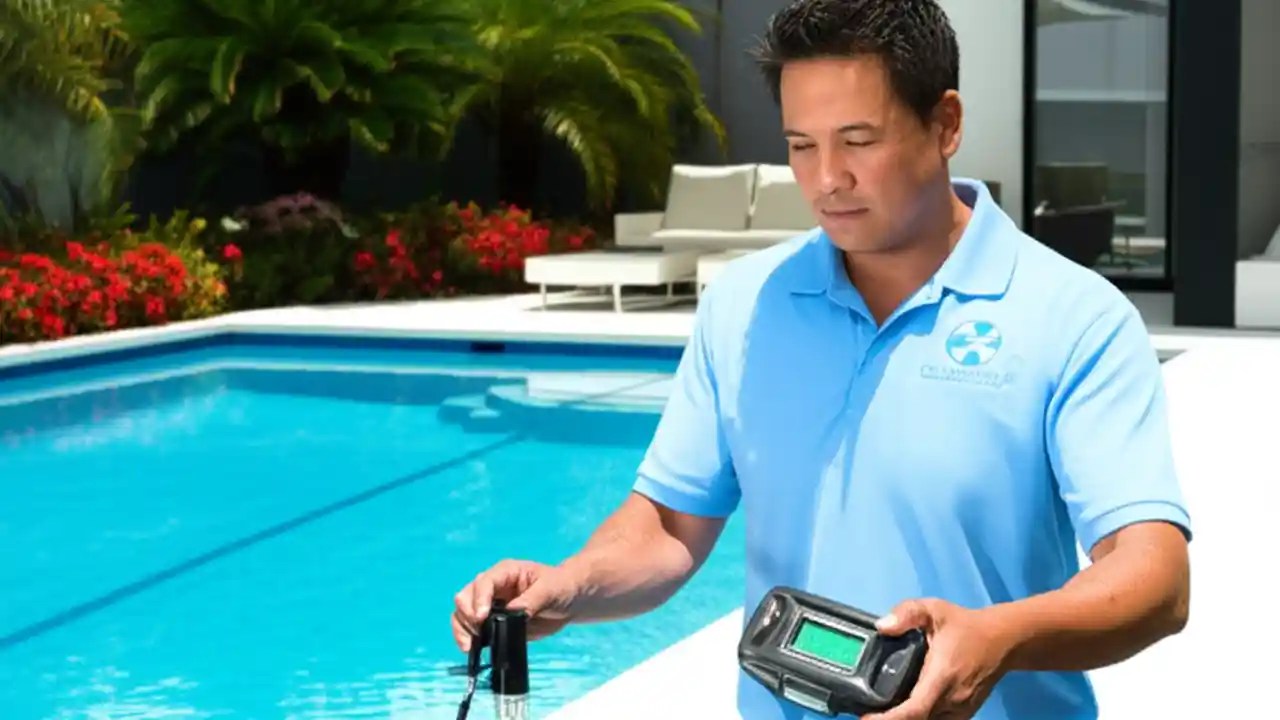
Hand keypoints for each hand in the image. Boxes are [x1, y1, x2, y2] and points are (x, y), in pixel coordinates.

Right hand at [451, 559, 580, 650]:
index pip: (484, 582)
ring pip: (463, 613)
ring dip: (462, 629)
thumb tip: (513, 612)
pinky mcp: (492, 623)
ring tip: (470, 646)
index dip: (479, 599)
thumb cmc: (561, 587)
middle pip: (466, 597)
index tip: (481, 618)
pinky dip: (467, 638)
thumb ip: (532, 600)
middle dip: (467, 616)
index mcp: (505, 573)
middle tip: (477, 634)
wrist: (570, 601)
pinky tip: (472, 650)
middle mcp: (492, 587)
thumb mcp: (550, 590)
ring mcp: (489, 605)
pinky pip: (472, 629)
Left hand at [861, 599, 1011, 719]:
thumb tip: (882, 627)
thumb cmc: (964, 625)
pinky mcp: (963, 715)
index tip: (866, 718)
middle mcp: (951, 700)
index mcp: (941, 677)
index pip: (914, 710)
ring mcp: (959, 711)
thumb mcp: (933, 609)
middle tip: (866, 713)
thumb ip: (907, 613)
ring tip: (880, 712)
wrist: (1002, 640)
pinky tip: (902, 712)